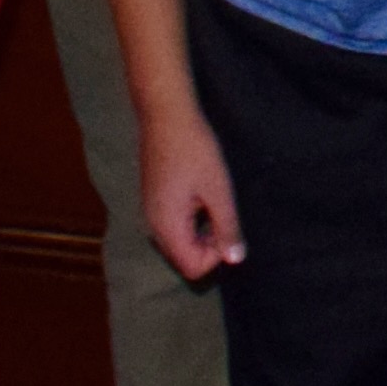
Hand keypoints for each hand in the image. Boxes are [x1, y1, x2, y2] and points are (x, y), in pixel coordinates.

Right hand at [139, 99, 245, 278]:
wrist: (166, 116)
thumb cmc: (195, 150)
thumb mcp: (219, 190)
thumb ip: (227, 227)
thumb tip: (236, 260)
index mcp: (167, 227)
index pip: (193, 268)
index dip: (216, 255)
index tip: (226, 226)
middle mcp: (153, 226)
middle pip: (184, 259)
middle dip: (208, 246)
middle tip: (222, 213)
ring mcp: (150, 213)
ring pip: (179, 242)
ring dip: (201, 232)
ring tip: (212, 201)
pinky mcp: (153, 201)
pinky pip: (173, 226)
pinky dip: (191, 220)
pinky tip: (200, 194)